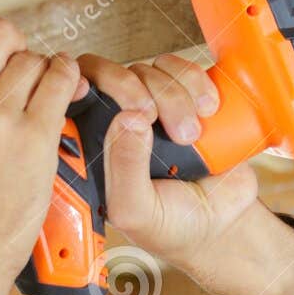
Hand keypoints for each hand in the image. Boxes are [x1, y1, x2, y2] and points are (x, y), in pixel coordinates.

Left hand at [80, 53, 293, 294]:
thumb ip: (125, 168)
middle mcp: (117, 124)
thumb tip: (128, 118)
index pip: (70, 101)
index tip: (93, 92)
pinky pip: (182, 69)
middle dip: (133, 89)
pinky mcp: (186, 98)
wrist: (223, 224)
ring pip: (149, 70)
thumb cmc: (170, 225)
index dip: (78, 85)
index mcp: (93, 150)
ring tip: (190, 135)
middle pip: (109, 74)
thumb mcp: (136, 209)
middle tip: (154, 118)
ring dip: (173, 95)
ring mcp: (153, 107)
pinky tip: (207, 110)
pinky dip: (196, 83)